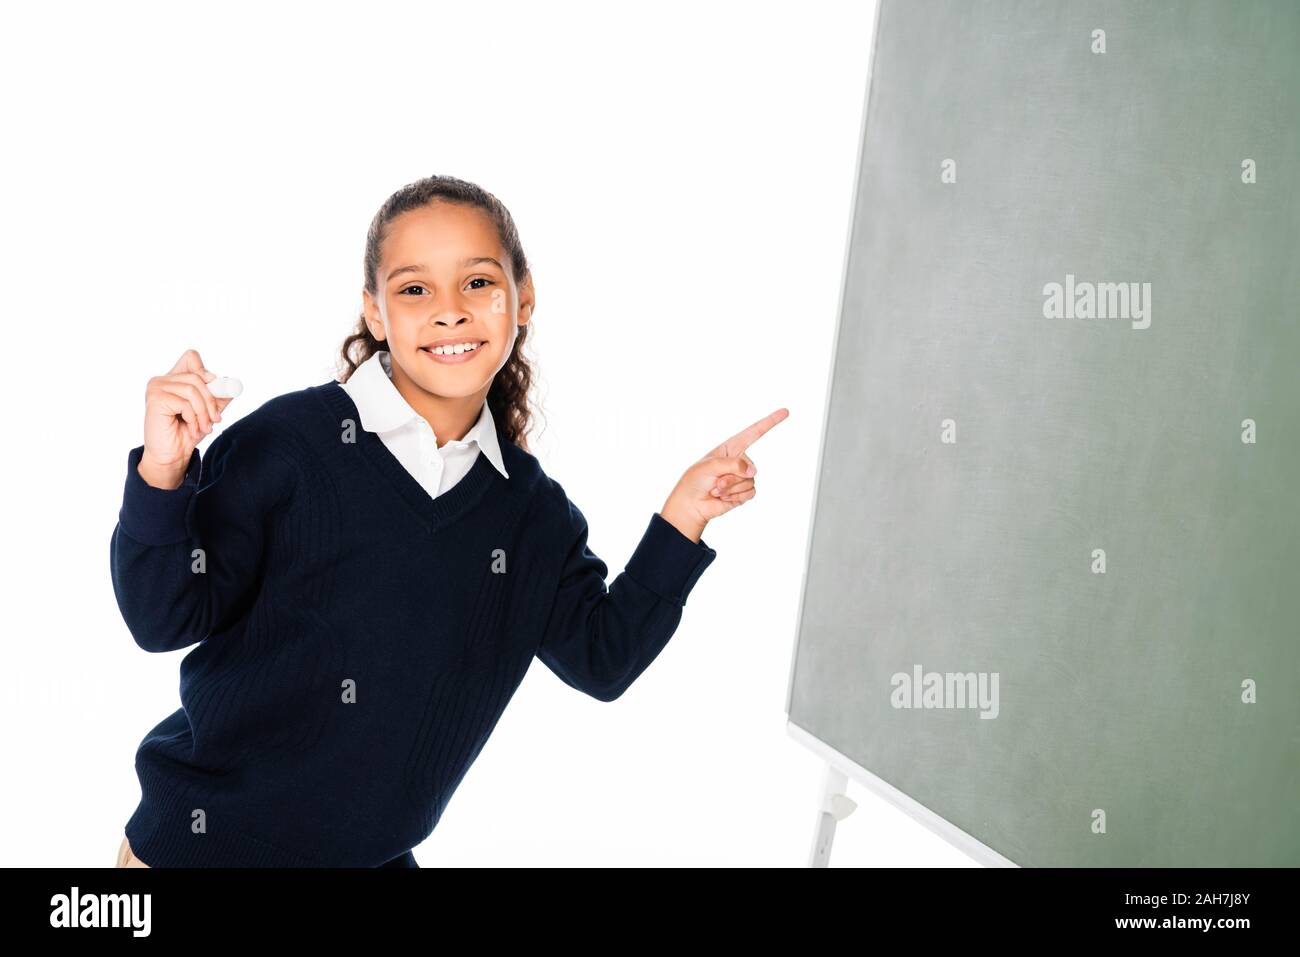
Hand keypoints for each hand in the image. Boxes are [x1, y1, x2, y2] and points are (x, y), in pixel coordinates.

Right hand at [139, 349, 235, 487]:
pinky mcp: (155, 399)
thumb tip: (232, 384)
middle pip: (197, 377)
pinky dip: (194, 419)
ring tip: (204, 427)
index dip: (206, 371)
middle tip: (216, 420)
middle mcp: (162, 379)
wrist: (172, 455)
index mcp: (174, 379)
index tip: (214, 387)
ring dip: (204, 413)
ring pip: (193, 390)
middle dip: (211, 401)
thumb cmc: (186, 432)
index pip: (191, 357)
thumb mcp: (208, 412)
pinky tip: (192, 430)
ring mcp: (156, 387)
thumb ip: (218, 396)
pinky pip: (185, 403)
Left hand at [659, 408, 788, 540]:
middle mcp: (739, 461)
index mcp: (730, 448)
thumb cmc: (695, 481)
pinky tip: (723, 497)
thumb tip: (753, 471)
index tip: (784, 412)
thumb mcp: (710, 466)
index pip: (754, 432)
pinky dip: (735, 497)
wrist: (692, 504)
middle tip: (714, 482)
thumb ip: (733, 464)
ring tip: (716, 490)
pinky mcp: (744, 492)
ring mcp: (742, 477)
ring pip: (749, 481)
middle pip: (749, 466)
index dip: (769, 422)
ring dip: (730, 488)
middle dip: (731, 477)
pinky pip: (750, 493)